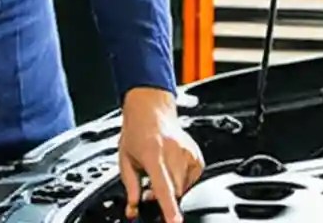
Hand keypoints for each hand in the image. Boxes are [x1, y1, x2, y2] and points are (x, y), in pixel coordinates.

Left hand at [117, 87, 204, 222]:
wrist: (151, 110)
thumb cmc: (136, 133)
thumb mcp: (125, 160)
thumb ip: (130, 188)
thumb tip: (133, 210)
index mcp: (152, 153)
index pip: (162, 186)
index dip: (168, 207)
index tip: (174, 221)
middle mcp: (173, 152)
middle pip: (174, 191)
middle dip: (162, 197)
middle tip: (149, 188)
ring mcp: (188, 153)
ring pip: (183, 188)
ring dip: (172, 188)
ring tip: (160, 173)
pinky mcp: (197, 155)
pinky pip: (192, 180)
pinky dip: (181, 180)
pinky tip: (172, 167)